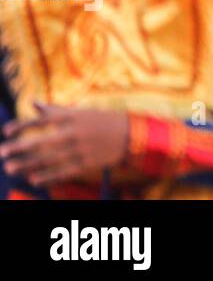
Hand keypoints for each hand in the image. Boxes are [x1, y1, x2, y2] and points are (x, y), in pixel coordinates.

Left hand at [1, 103, 129, 187]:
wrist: (131, 134)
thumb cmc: (102, 120)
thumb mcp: (80, 112)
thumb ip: (55, 110)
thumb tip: (33, 102)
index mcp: (74, 117)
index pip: (43, 121)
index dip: (23, 126)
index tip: (6, 132)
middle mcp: (76, 133)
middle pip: (43, 142)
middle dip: (21, 148)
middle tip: (2, 153)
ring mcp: (81, 150)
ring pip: (50, 159)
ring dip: (29, 164)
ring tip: (10, 168)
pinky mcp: (87, 164)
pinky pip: (64, 171)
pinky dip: (49, 176)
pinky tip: (33, 179)